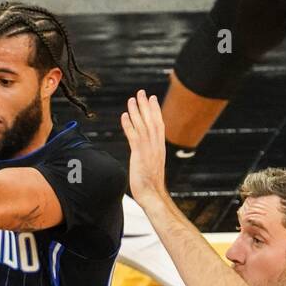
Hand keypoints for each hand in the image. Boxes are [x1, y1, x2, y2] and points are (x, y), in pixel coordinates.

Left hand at [121, 89, 169, 207]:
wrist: (152, 193)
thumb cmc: (151, 183)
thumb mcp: (152, 165)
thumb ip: (150, 155)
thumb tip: (147, 153)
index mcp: (160, 146)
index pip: (159, 123)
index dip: (155, 110)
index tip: (152, 98)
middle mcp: (156, 144)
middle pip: (151, 120)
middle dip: (146, 105)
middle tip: (141, 92)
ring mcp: (148, 148)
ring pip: (142, 125)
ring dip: (137, 111)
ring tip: (132, 99)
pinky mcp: (139, 153)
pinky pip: (133, 136)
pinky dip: (129, 125)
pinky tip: (124, 115)